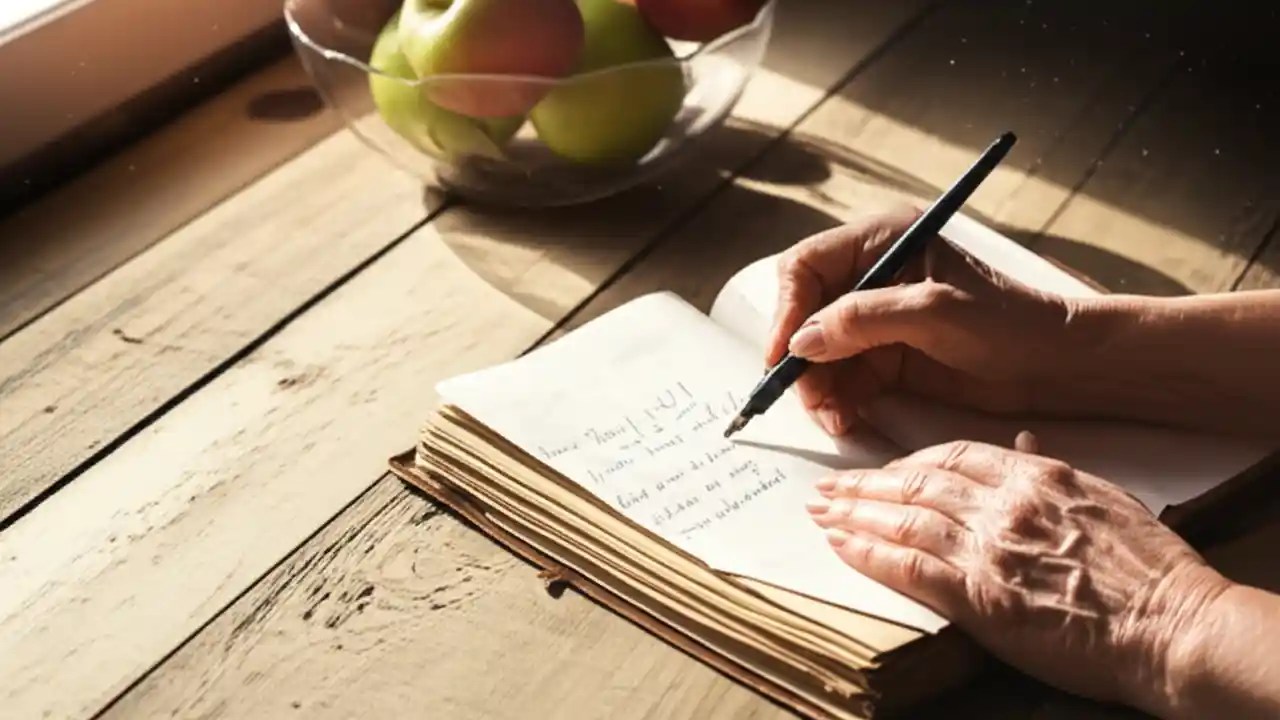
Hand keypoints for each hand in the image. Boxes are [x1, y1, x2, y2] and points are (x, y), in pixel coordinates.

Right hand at [765, 205, 1096, 436]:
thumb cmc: (1008, 322)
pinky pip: (842, 380)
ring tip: (834, 417)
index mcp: (881, 241)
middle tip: (810, 396)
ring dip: (817, 387)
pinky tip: (846, 420)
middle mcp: (870, 277)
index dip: (788, 309)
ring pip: (818, 354)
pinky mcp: (884, 359)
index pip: (807, 267)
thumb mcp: (933, 312)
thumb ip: (863, 319)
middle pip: (804, 315)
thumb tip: (801, 341)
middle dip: (802, 358)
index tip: (784, 353)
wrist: (1056, 366)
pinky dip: (837, 402)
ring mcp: (876, 321)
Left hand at [806, 436, 1231, 716]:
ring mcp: (987, 548)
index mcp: (1034, 476)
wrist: (1170, 622)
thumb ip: (1052, 470)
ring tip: (819, 509)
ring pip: (902, 517)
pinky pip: (907, 565)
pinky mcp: (978, 595)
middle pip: (915, 481)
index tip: (880, 468)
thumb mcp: (1102, 497)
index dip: (906, 461)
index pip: (951, 455)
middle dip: (865, 483)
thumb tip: (1023, 443)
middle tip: (827, 484)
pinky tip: (838, 544)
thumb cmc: (1147, 568)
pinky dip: (867, 551)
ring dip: (853, 512)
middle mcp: (1002, 504)